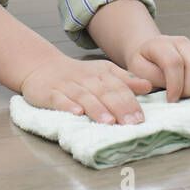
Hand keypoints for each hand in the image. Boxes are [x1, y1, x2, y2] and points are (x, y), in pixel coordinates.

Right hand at [19, 55, 154, 124]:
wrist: (41, 66)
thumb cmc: (76, 74)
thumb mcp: (102, 72)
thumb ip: (124, 79)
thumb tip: (148, 85)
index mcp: (100, 73)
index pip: (118, 87)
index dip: (130, 101)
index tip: (140, 118)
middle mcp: (85, 78)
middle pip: (104, 92)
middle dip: (118, 107)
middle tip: (130, 123)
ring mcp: (66, 85)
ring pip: (83, 96)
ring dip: (96, 108)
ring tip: (108, 122)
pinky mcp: (48, 92)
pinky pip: (58, 98)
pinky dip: (67, 105)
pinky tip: (76, 113)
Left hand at [125, 35, 189, 102]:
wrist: (151, 55)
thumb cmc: (145, 65)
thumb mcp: (138, 71)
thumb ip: (150, 78)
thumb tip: (169, 87)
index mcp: (161, 44)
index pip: (173, 62)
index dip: (175, 85)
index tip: (172, 100)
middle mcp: (182, 42)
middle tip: (181, 98)